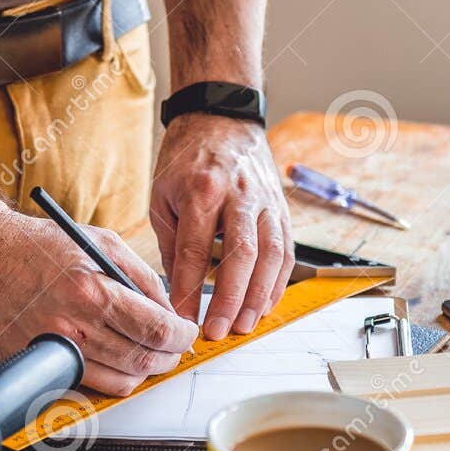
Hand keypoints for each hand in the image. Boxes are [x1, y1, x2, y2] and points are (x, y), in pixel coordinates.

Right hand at [0, 209, 198, 396]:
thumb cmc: (34, 244)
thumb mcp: (99, 241)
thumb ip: (140, 275)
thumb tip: (169, 307)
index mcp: (92, 291)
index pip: (155, 329)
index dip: (180, 337)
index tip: (186, 335)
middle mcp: (73, 327)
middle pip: (141, 360)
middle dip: (167, 357)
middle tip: (173, 349)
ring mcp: (52, 350)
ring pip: (117, 381)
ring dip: (141, 372)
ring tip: (147, 356)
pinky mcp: (35, 363)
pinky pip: (85, 385)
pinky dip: (108, 378)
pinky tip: (114, 362)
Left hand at [150, 113, 293, 338]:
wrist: (222, 119)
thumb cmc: (187, 159)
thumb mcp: (163, 195)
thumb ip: (172, 243)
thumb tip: (178, 291)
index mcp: (202, 189)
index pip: (196, 249)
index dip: (189, 289)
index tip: (181, 320)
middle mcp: (238, 195)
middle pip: (241, 254)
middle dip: (229, 299)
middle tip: (216, 331)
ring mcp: (265, 201)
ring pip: (270, 255)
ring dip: (259, 296)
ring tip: (244, 326)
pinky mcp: (282, 208)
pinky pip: (286, 251)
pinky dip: (277, 282)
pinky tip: (266, 306)